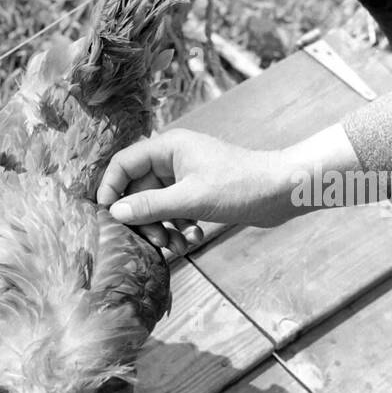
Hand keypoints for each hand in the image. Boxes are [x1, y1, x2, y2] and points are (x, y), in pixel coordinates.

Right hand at [95, 128, 293, 251]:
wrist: (283, 191)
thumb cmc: (242, 185)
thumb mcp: (191, 198)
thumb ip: (150, 206)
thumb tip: (115, 212)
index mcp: (168, 147)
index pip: (123, 164)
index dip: (111, 189)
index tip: (108, 216)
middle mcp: (173, 159)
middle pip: (139, 191)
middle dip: (146, 219)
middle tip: (157, 241)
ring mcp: (185, 176)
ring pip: (156, 205)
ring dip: (164, 228)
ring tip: (180, 245)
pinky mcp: (197, 192)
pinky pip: (174, 212)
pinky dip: (179, 227)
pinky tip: (194, 238)